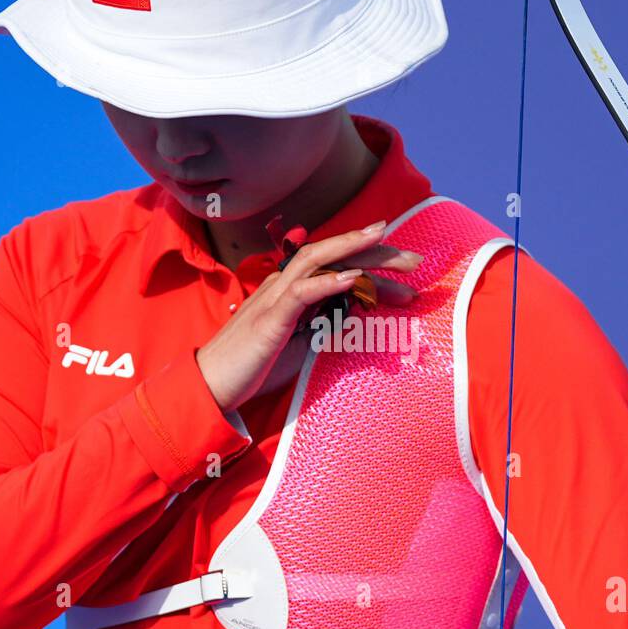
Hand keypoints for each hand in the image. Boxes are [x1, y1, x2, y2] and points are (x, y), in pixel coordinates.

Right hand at [195, 221, 422, 413]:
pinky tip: (352, 277)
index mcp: (292, 291)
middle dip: (376, 253)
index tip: (409, 279)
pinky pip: (301, 293)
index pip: (338, 268)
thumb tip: (356, 314)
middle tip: (416, 261)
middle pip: (333, 255)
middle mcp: (283, 285)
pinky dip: (327, 282)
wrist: (211, 386)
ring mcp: (274, 299)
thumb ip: (326, 325)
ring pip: (317, 261)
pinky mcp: (269, 320)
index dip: (374, 268)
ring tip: (386, 243)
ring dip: (354, 252)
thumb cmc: (255, 367)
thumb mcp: (302, 344)